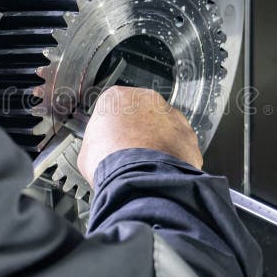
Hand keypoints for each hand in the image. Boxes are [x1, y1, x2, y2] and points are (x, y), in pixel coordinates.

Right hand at [77, 86, 202, 186]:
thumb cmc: (110, 161)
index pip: (115, 108)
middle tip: (131, 154)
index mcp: (118, 97)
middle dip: (140, 132)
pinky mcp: (188, 135)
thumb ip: (98, 141)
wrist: (137, 179)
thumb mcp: (88, 150)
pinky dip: (175, 158)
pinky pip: (181, 146)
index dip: (115, 127)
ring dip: (158, 143)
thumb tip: (99, 151)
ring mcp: (171, 116)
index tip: (114, 140)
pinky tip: (162, 171)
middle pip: (144, 113)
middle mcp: (147, 100)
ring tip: (147, 166)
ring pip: (165, 128)